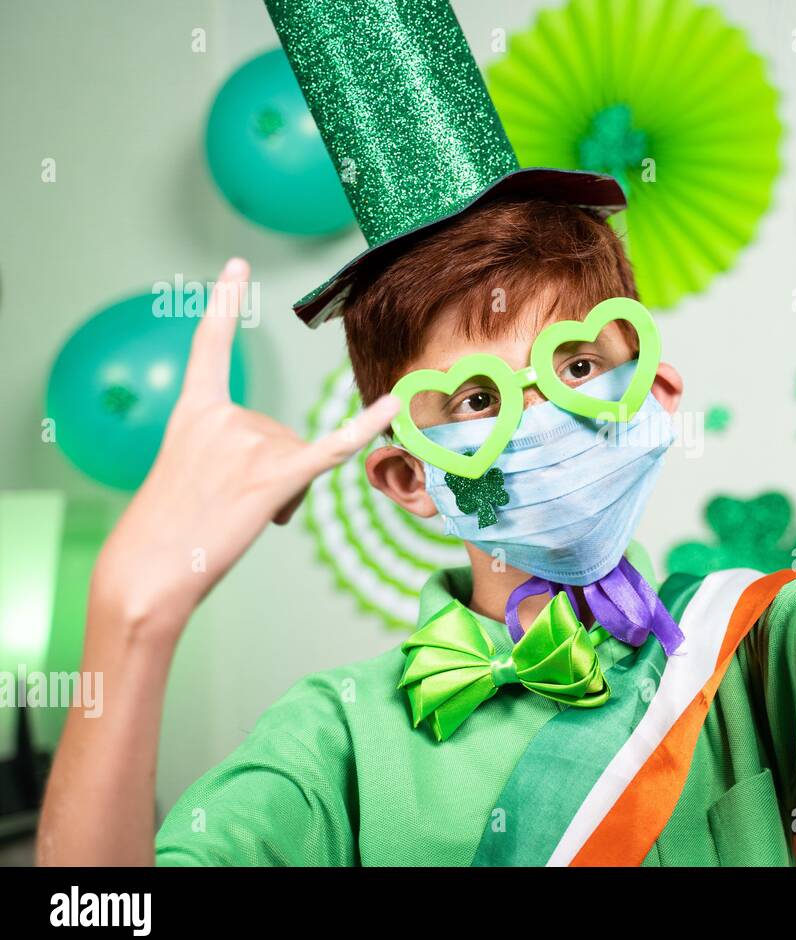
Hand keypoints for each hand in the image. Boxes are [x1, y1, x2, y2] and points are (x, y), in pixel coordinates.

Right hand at [92, 258, 398, 640]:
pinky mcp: (275, 477)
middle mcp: (223, 417)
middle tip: (227, 508)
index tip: (238, 265)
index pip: (211, 345)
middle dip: (270, 477)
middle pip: (281, 435)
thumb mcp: (195, 474)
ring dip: (283, 495)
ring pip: (300, 460)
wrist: (151, 569)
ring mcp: (249, 445)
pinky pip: (332, 447)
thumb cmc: (170, 528)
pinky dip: (365, 426)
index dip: (226, 303)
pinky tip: (393, 404)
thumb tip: (280, 462)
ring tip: (240, 516)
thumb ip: (239, 450)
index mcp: (195, 410)